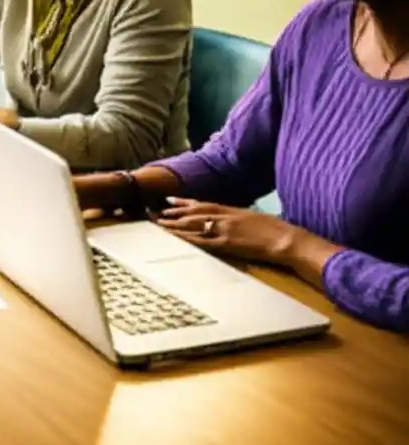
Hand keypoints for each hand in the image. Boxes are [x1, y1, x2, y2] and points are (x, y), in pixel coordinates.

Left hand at [156, 198, 304, 263]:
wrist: (286, 239)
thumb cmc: (276, 230)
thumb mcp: (254, 218)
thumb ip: (238, 217)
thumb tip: (228, 220)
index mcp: (233, 210)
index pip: (204, 203)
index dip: (185, 202)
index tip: (170, 200)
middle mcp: (226, 217)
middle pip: (195, 213)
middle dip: (175, 213)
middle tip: (157, 212)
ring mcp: (224, 229)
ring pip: (194, 225)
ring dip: (175, 225)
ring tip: (159, 224)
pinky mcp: (227, 244)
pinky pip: (202, 241)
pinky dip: (187, 239)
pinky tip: (176, 239)